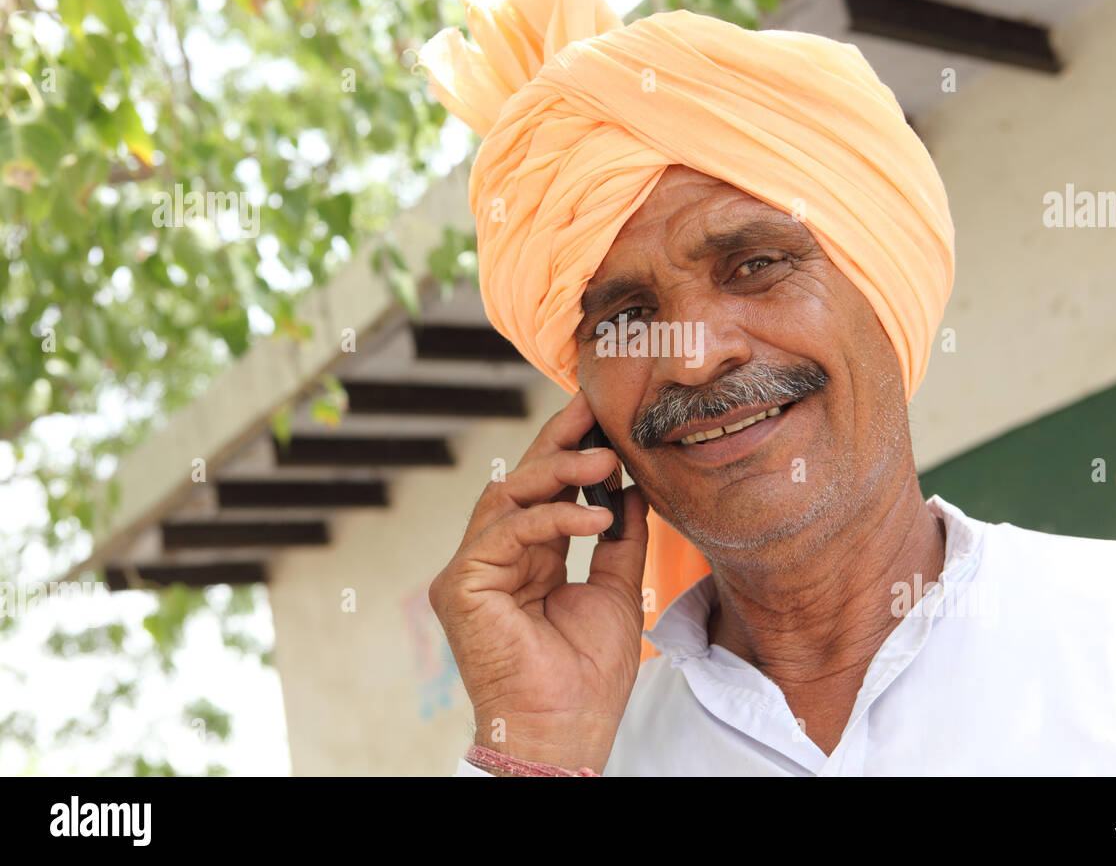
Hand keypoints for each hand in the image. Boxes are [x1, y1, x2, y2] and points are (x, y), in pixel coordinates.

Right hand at [428, 389, 650, 772]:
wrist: (566, 731)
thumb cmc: (588, 676)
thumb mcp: (616, 590)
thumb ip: (620, 538)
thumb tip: (632, 487)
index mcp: (527, 560)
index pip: (544, 492)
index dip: (569, 450)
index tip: (600, 415)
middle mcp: (493, 558)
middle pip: (520, 480)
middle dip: (559, 440)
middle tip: (593, 407)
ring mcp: (472, 570)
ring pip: (506, 494)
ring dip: (558, 471)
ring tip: (605, 461)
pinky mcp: (460, 584)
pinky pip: (506, 530)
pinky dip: (553, 516)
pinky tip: (597, 516)